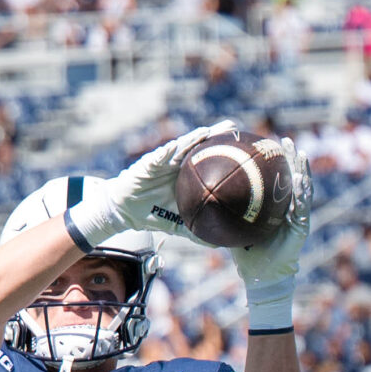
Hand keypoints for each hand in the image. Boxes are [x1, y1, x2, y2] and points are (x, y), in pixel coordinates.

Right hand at [66, 122, 233, 248]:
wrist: (127, 211)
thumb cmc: (154, 213)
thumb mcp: (179, 224)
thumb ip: (197, 232)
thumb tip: (218, 245)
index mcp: (188, 175)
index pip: (209, 159)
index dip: (224, 151)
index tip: (243, 145)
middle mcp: (179, 164)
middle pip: (200, 146)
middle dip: (215, 134)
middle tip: (233, 126)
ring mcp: (164, 161)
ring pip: (181, 146)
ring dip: (193, 138)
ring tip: (207, 131)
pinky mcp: (148, 164)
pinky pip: (158, 156)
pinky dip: (166, 151)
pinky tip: (173, 147)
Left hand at [230, 137, 312, 332]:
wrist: (262, 277)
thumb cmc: (247, 255)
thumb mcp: (233, 227)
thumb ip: (226, 211)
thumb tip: (205, 194)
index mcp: (275, 208)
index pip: (277, 180)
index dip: (275, 163)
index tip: (268, 144)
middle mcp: (289, 210)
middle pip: (292, 179)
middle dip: (291, 159)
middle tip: (285, 141)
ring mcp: (298, 218)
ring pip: (303, 189)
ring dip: (303, 170)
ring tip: (299, 153)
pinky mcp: (302, 228)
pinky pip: (303, 207)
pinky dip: (303, 193)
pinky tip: (300, 179)